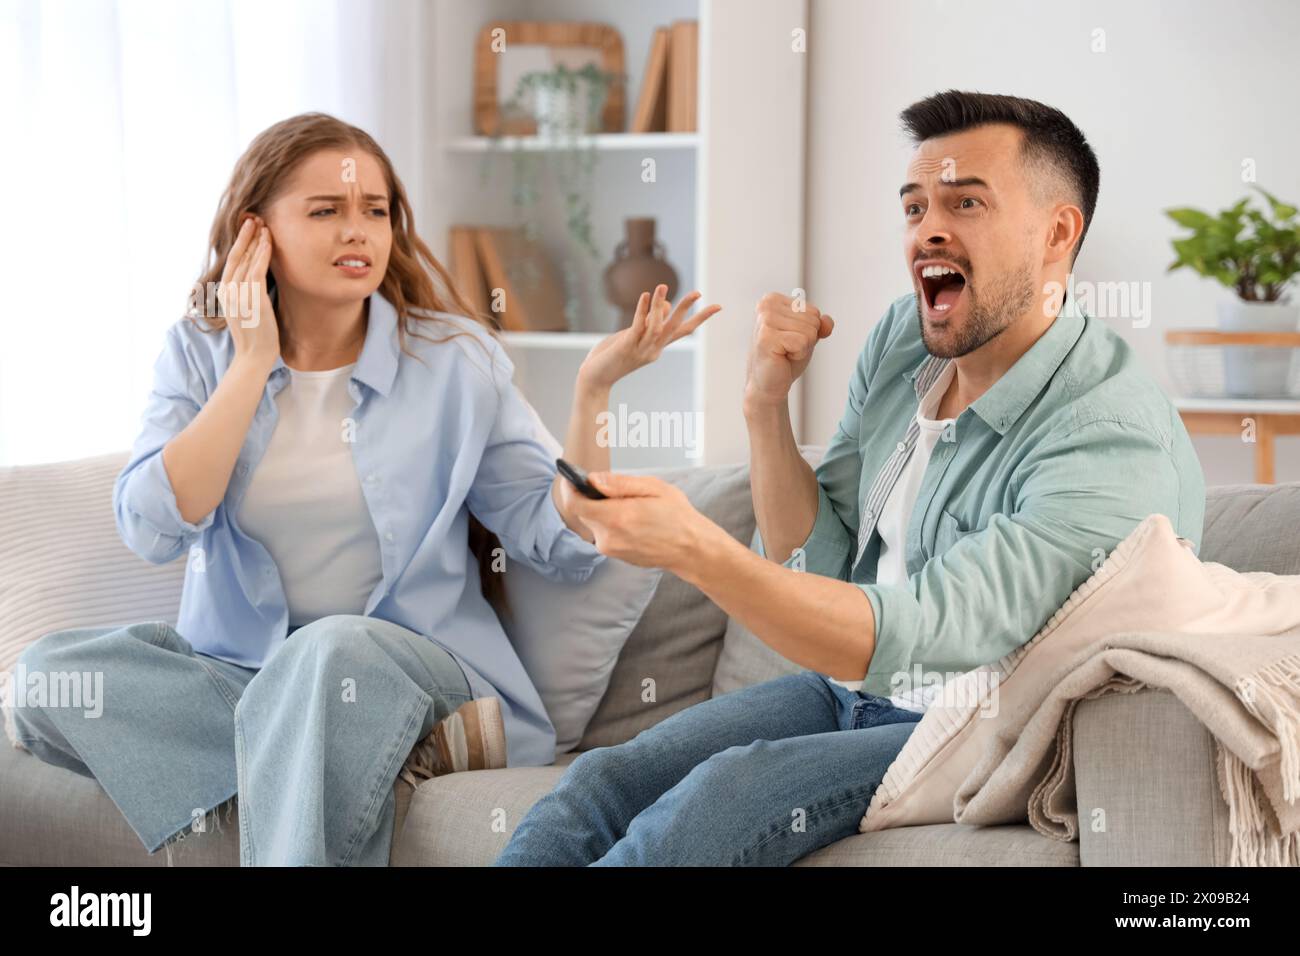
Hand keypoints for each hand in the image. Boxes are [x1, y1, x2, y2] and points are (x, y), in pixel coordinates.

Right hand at [218, 214, 279, 369]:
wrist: (254, 356)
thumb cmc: (255, 336)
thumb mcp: (245, 310)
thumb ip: (246, 293)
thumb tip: (256, 279)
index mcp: (224, 293)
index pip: (232, 262)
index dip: (240, 243)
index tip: (248, 229)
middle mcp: (228, 290)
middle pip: (237, 256)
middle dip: (246, 236)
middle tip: (254, 218)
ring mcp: (238, 294)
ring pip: (247, 259)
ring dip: (256, 240)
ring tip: (263, 224)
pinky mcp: (251, 298)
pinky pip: (257, 269)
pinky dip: (262, 253)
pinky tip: (268, 241)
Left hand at [566, 470, 718, 570]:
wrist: (691, 550)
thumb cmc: (677, 517)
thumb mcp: (653, 488)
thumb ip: (619, 483)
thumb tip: (592, 479)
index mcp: (617, 517)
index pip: (575, 503)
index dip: (569, 488)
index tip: (571, 477)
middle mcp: (609, 537)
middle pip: (583, 511)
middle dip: (591, 497)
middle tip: (613, 487)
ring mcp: (611, 549)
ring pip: (593, 522)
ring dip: (603, 510)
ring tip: (630, 504)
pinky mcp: (615, 555)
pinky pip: (603, 533)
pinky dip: (611, 522)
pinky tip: (632, 519)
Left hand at [578, 285, 720, 390]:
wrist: (595, 379)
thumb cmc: (612, 356)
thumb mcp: (633, 336)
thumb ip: (649, 323)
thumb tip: (664, 304)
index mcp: (657, 347)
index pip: (683, 330)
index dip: (700, 318)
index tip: (718, 306)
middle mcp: (654, 349)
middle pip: (675, 328)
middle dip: (686, 309)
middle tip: (698, 293)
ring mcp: (641, 349)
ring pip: (656, 326)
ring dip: (659, 305)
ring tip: (662, 286)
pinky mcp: (627, 346)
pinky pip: (638, 327)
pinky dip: (642, 311)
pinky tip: (645, 296)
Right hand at [744, 292, 833, 409]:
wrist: (769, 383)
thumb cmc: (785, 358)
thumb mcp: (808, 336)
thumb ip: (820, 325)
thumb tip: (827, 321)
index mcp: (773, 300)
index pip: (813, 311)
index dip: (809, 331)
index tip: (790, 340)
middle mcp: (767, 306)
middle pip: (813, 319)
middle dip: (806, 339)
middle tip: (787, 349)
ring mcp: (765, 321)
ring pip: (809, 331)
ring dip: (801, 348)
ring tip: (784, 353)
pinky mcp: (766, 337)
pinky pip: (802, 342)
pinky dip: (798, 354)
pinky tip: (782, 357)